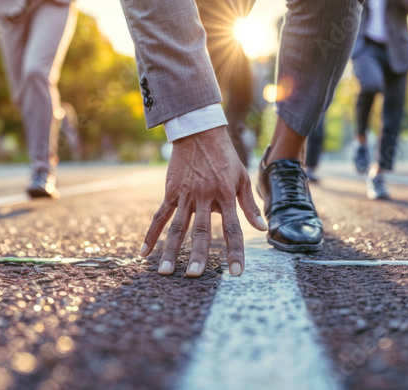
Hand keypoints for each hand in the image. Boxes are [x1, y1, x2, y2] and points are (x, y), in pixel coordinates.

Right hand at [140, 126, 266, 277]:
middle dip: (197, 254)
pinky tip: (144, 252)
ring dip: (170, 250)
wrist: (200, 133)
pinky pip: (160, 216)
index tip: (236, 272)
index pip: (232, 229)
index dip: (235, 251)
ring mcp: (185, 195)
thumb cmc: (225, 158)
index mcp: (225, 195)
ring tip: (165, 272)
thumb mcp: (242, 178)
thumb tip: (263, 229)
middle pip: (200, 231)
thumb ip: (250, 206)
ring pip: (177, 227)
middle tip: (194, 276)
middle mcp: (205, 197)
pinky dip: (151, 234)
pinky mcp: (171, 192)